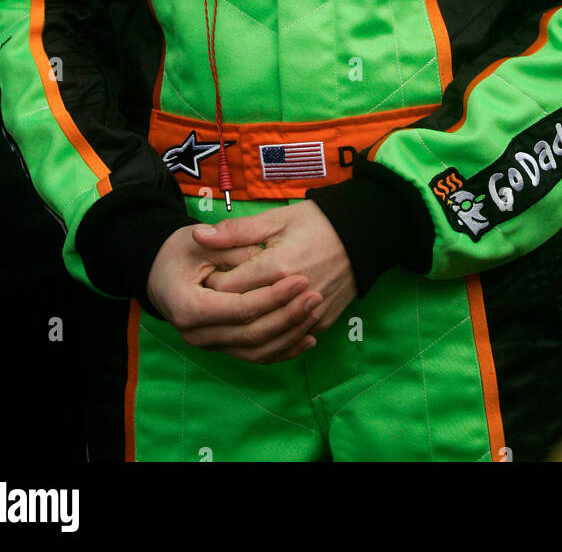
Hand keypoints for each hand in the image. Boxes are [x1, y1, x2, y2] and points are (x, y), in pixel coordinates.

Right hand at [146, 224, 323, 363]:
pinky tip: (307, 338)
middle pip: (250, 334)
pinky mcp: (222, 347)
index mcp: (189, 307)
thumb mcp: (200, 241)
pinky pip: (255, 356)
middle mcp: (197, 334)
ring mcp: (209, 345)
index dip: (272, 297)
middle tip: (315, 296)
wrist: (161, 273)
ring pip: (256, 351)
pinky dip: (283, 350)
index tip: (300, 280)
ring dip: (290, 335)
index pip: (239, 309)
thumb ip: (231, 246)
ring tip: (316, 313)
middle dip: (287, 317)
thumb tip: (260, 254)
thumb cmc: (180, 252)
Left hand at [193, 200, 357, 359]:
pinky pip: (288, 343)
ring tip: (227, 319)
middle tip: (209, 300)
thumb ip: (235, 231)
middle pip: (242, 319)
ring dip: (241, 334)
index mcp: (277, 267)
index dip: (208, 286)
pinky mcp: (322, 323)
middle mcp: (293, 297)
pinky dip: (268, 341)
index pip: (227, 290)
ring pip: (265, 340)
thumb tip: (197, 235)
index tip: (202, 277)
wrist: (364, 234)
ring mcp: (310, 314)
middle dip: (221, 312)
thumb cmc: (317, 222)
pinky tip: (255, 332)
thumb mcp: (276, 219)